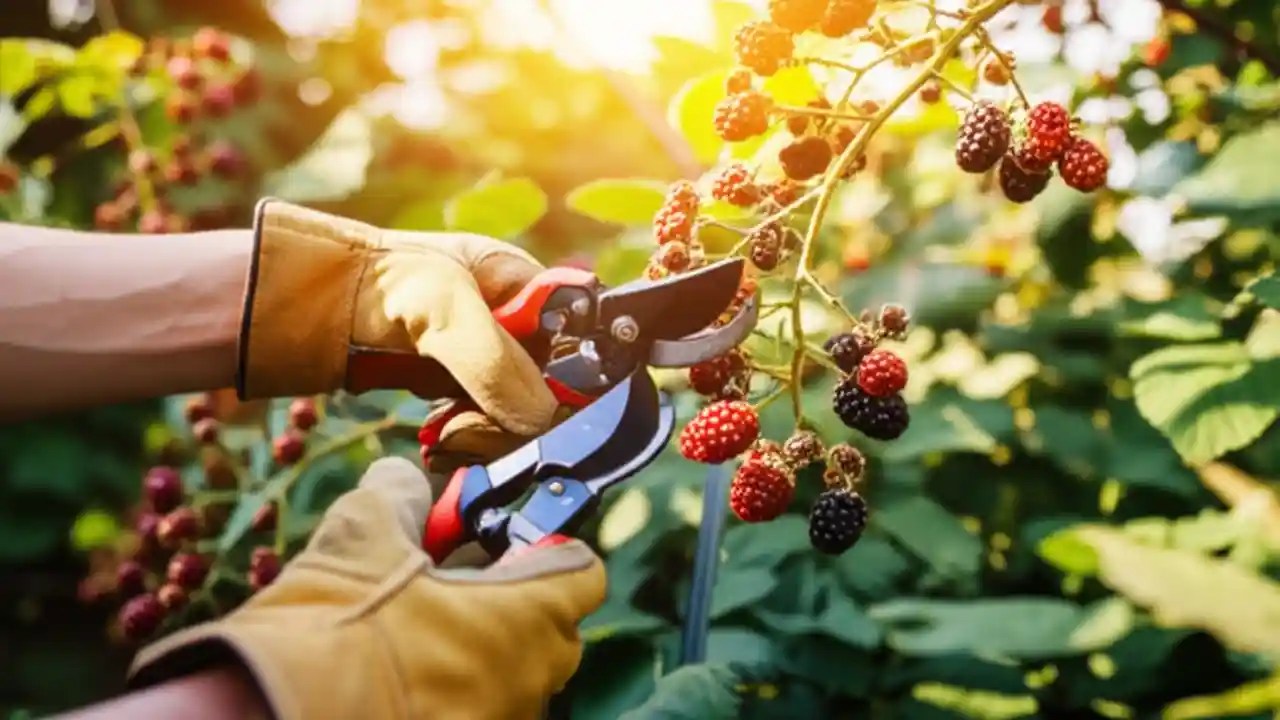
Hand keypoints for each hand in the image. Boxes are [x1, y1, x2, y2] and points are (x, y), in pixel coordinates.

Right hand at [128, 457, 606, 719]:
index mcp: (530, 616)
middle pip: (550, 628)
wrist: (269, 717)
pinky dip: (452, 692)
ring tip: (412, 629)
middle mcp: (531, 680)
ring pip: (511, 677)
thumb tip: (403, 479)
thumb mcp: (362, 534)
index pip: (583, 573)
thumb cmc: (334, 626)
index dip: (548, 548)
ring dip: (478, 649)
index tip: (503, 540)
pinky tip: (396, 675)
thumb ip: (399, 495)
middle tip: (447, 580)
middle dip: (511, 600)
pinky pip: (477, 711)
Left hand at [237, 199, 557, 438]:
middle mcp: (521, 329)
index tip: (542, 410)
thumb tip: (542, 421)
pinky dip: (465, 445)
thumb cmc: (382, 283)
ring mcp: (493, 366)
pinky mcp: (465, 397)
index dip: (575, 383)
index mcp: (531, 289)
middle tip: (466, 427)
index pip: (585, 344)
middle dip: (514, 422)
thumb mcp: (447, 310)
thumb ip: (498, 363)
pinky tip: (437, 441)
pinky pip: (488, 434)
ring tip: (442, 435)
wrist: (312, 308)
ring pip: (522, 424)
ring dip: (485, 439)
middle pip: (557, 395)